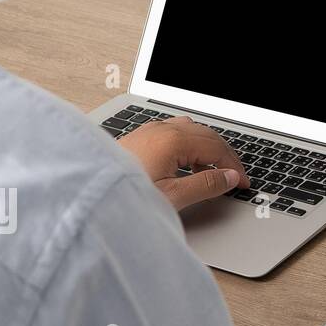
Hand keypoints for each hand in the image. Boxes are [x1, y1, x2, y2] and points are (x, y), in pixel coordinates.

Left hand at [118, 116, 249, 209]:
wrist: (83, 195)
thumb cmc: (121, 196)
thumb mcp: (172, 197)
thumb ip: (206, 185)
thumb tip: (230, 177)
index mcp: (173, 140)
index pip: (217, 148)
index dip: (233, 166)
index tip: (243, 183)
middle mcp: (161, 129)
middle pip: (206, 135)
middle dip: (224, 156)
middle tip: (234, 177)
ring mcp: (148, 131)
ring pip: (190, 131)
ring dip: (206, 149)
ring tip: (212, 172)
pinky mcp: (138, 138)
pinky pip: (173, 133)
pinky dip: (189, 146)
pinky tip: (185, 164)